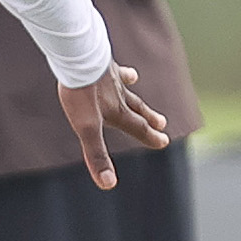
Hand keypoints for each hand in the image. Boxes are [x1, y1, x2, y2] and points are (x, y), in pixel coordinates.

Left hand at [58, 63, 171, 189]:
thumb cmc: (82, 94)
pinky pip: (108, 65)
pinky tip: (110, 61)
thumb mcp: (87, 129)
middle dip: (148, 118)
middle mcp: (118, 94)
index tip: (163, 141)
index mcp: (117, 112)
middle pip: (136, 108)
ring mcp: (109, 76)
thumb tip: (108, 184)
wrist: (77, 56)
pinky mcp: (98, 60)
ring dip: (131, 90)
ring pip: (124, 86)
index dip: (150, 137)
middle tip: (161, 122)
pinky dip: (112, 65)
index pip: (138, 128)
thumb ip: (97, 155)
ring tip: (135, 83)